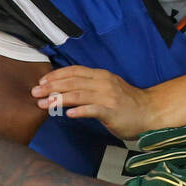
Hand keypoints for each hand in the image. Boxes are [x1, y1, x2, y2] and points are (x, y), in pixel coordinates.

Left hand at [32, 66, 151, 139]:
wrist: (150, 112)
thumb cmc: (126, 103)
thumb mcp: (107, 88)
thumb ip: (89, 86)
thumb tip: (65, 88)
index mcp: (100, 76)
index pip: (74, 71)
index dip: (56, 75)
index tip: (41, 82)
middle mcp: (103, 83)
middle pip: (72, 82)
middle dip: (51, 87)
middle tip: (35, 93)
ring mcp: (108, 97)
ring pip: (78, 95)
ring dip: (58, 99)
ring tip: (45, 104)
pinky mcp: (112, 111)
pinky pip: (92, 110)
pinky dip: (79, 111)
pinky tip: (68, 114)